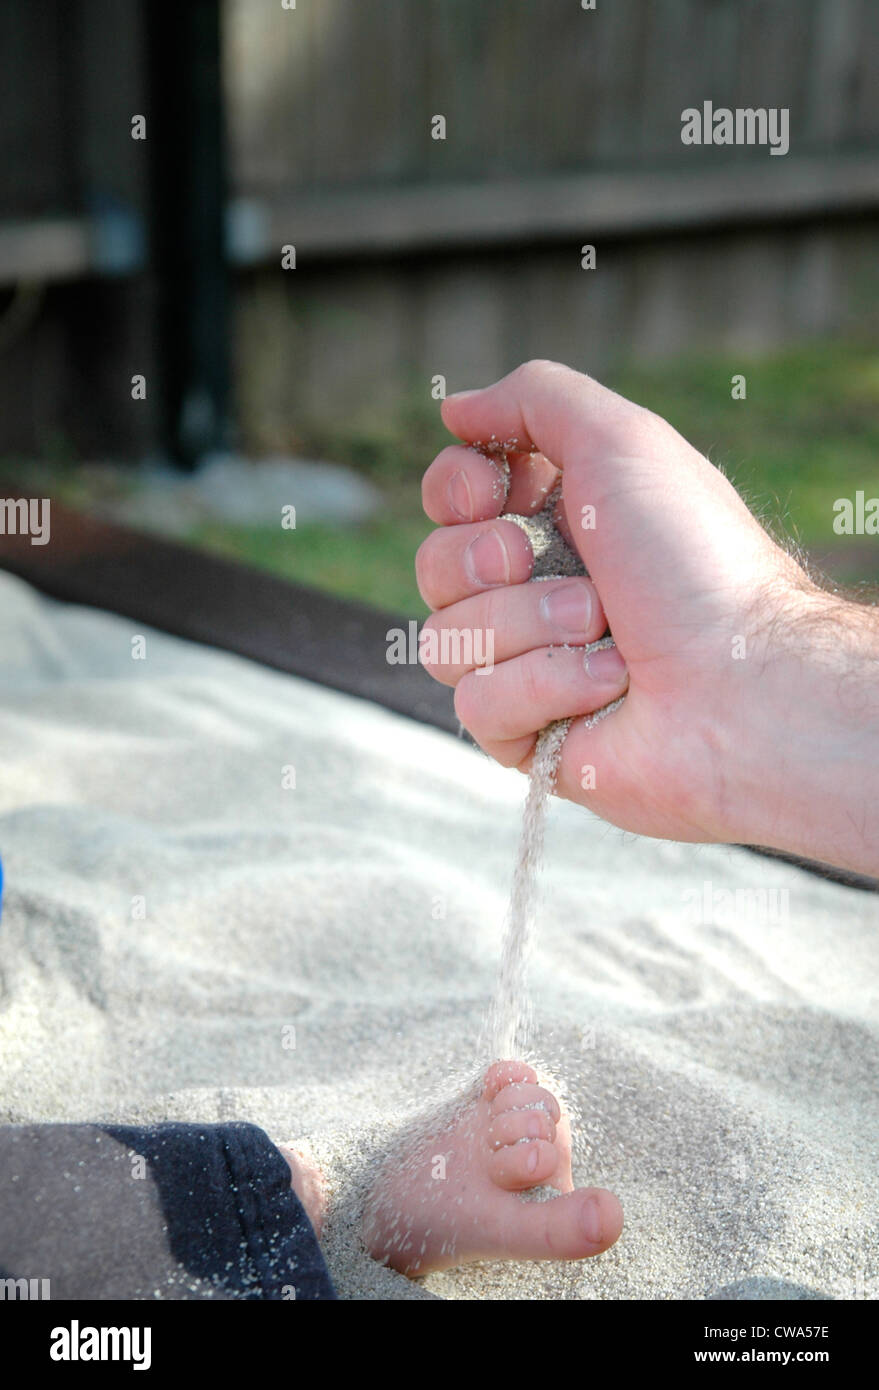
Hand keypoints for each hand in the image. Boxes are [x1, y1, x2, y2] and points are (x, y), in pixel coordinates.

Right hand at [417, 360, 878, 874]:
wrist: (743, 682)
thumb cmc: (695, 562)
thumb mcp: (623, 440)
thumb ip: (533, 399)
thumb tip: (454, 410)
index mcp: (558, 522)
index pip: (449, 498)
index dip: (455, 491)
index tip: (491, 494)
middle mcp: (537, 591)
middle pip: (435, 566)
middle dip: (491, 562)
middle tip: (574, 573)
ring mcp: (529, 665)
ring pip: (445, 640)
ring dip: (529, 627)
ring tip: (603, 631)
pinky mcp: (527, 735)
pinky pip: (475, 705)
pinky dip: (544, 687)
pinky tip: (605, 690)